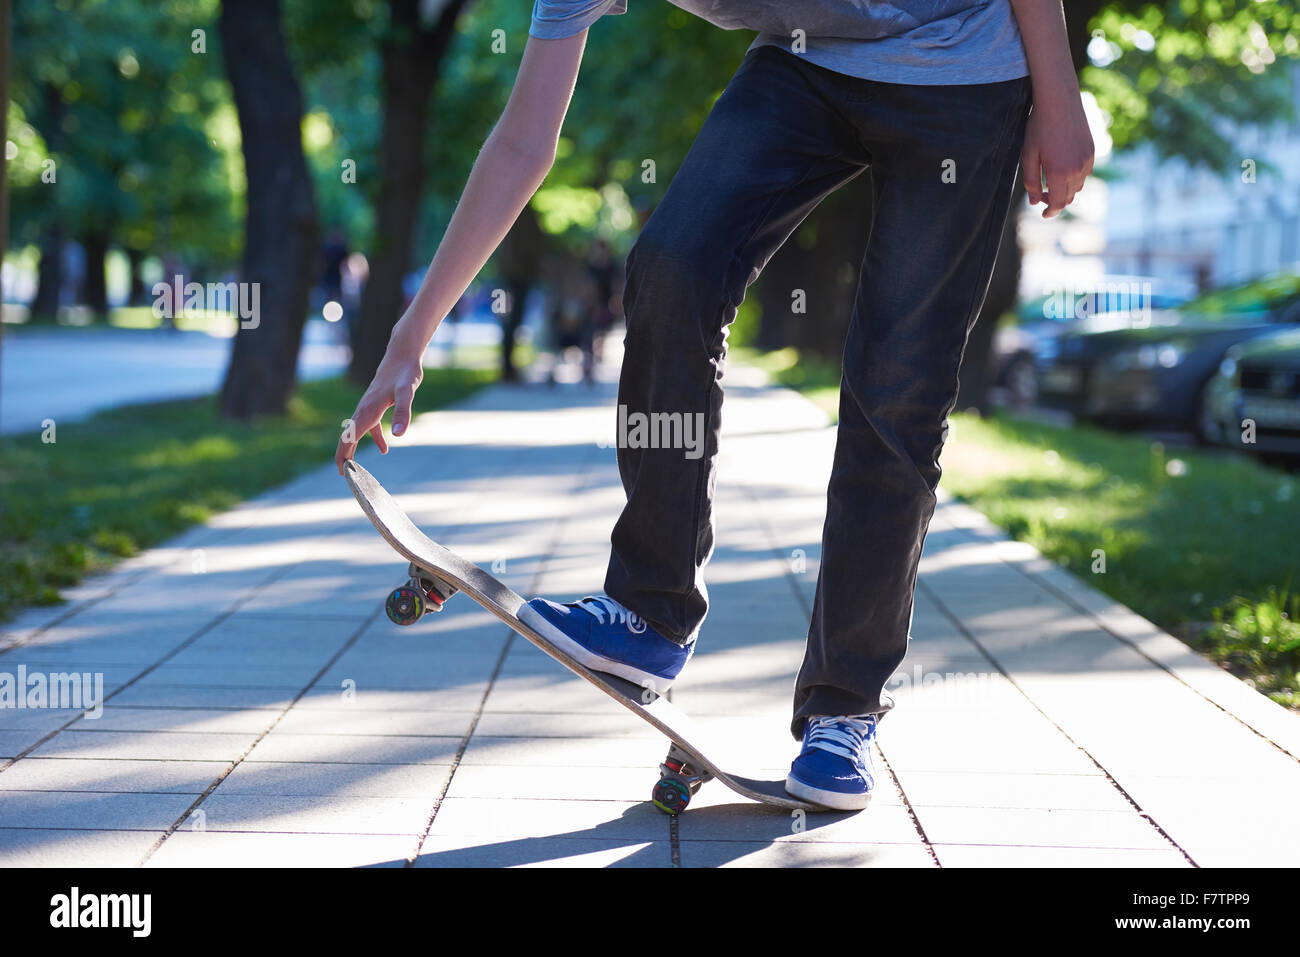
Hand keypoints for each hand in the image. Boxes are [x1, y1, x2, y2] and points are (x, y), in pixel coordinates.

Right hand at [335, 348, 423, 473]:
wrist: (402, 353)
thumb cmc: (405, 372)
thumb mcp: (407, 393)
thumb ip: (403, 413)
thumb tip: (399, 436)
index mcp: (367, 411)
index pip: (349, 438)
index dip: (343, 456)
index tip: (342, 473)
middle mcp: (363, 409)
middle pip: (348, 437)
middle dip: (344, 456)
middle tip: (344, 476)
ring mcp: (367, 405)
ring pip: (356, 432)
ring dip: (354, 448)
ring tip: (355, 467)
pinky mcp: (375, 403)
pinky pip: (369, 425)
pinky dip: (373, 438)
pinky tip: (384, 448)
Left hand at [1021, 97, 1093, 218]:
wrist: (1059, 102)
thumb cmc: (1039, 128)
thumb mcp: (1029, 156)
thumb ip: (1031, 182)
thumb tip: (1034, 202)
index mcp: (1058, 174)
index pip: (1057, 204)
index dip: (1050, 212)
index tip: (1044, 214)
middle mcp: (1076, 170)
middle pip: (1068, 198)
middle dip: (1055, 201)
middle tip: (1042, 196)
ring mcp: (1087, 160)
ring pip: (1077, 187)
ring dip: (1065, 190)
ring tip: (1051, 182)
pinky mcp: (1092, 151)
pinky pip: (1084, 173)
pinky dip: (1074, 178)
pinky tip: (1063, 168)